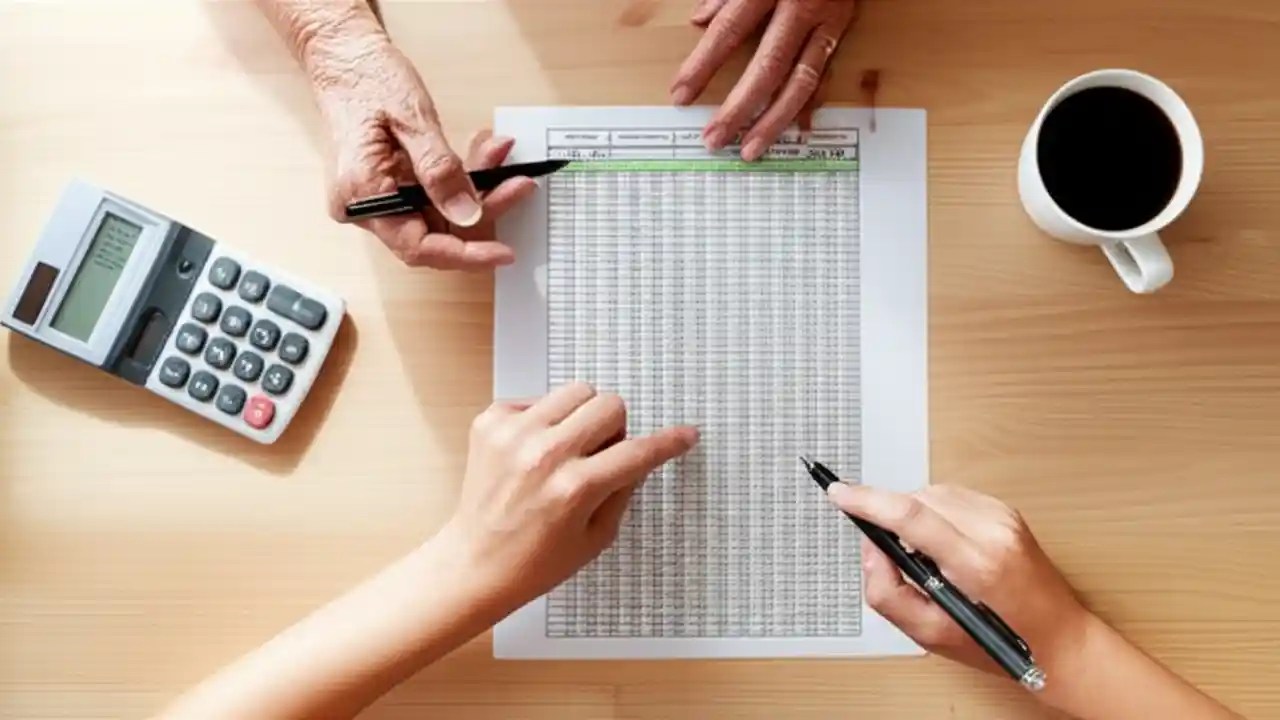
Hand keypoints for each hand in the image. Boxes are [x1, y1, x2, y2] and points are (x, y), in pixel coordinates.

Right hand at [313, 38, 533, 269]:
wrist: (345, 58)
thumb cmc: (368, 79)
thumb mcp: (412, 120)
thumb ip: (440, 171)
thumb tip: (468, 215)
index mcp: (362, 194)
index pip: (417, 247)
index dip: (463, 254)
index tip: (501, 252)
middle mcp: (365, 207)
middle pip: (434, 233)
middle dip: (481, 211)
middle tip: (518, 186)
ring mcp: (378, 200)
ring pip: (439, 215)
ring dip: (476, 189)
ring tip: (499, 155)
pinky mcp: (392, 188)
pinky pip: (433, 197)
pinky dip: (461, 179)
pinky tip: (483, 155)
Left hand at [442, 383, 699, 612]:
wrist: (474, 563)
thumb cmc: (534, 561)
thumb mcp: (597, 537)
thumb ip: (624, 489)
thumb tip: (640, 453)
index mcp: (575, 488)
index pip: (638, 452)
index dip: (668, 443)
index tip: (685, 434)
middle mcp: (544, 455)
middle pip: (609, 405)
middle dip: (614, 428)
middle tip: (601, 455)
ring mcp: (514, 434)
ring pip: (576, 391)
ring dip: (581, 417)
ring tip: (566, 449)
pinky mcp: (490, 422)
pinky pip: (537, 399)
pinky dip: (544, 420)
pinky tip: (534, 451)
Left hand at [671, 0, 856, 160]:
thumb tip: (701, 21)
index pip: (729, 31)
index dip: (702, 66)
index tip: (681, 94)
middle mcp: (801, 7)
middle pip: (766, 66)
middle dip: (738, 108)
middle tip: (714, 138)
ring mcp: (827, 21)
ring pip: (801, 82)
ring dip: (774, 121)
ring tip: (751, 148)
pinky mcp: (843, 31)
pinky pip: (825, 76)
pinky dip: (809, 106)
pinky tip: (795, 131)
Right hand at [826, 483, 1092, 674]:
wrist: (1059, 638)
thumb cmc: (1005, 642)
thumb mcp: (932, 635)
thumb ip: (888, 594)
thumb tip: (871, 553)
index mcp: (979, 564)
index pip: (910, 515)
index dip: (867, 500)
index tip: (839, 493)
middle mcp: (994, 532)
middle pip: (917, 500)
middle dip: (890, 518)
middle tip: (893, 558)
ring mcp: (1003, 517)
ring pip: (932, 494)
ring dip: (914, 517)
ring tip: (924, 558)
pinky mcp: (1006, 512)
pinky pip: (952, 498)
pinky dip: (935, 516)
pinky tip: (942, 547)